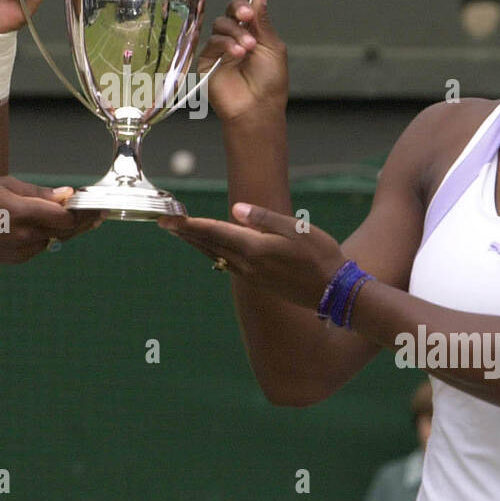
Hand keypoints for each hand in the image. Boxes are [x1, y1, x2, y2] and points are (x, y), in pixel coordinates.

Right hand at [0, 177, 104, 263]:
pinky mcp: (17, 259)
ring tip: (79, 216)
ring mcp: (22, 250)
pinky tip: (52, 226)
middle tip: (98, 213)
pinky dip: (50, 236)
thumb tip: (66, 195)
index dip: (84, 211)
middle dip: (84, 221)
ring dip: (67, 229)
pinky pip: (41, 246)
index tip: (95, 204)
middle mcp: (25, 235)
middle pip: (66, 230)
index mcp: (23, 213)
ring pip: (55, 239)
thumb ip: (38, 193)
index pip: (65, 216)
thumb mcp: (5, 185)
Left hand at [158, 202, 347, 308]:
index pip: (215, 232)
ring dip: (197, 244)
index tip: (168, 219)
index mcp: (256, 249)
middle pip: (210, 245)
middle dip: (186, 233)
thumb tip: (235, 208)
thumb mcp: (298, 229)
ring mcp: (253, 276)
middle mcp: (248, 265)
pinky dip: (213, 254)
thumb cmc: (321, 255)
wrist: (335, 292)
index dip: (189, 224)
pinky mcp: (259, 282)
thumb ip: (265, 219)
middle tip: (164, 223)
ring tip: (181, 234)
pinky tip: (211, 251)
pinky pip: (227, 265)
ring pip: (216, 256)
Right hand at [198, 0, 287, 124]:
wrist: (257, 108)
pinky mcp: (208, 60)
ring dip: (236, 32)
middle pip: (231, 9)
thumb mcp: (272, 45)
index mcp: (254, 31)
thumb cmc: (270, 83)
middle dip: (239, 7)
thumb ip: (263, 18)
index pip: (247, 5)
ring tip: (248, 48)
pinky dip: (226, 44)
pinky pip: (212, 41)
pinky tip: (238, 54)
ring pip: (221, 23)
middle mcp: (237, 36)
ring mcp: (221, 48)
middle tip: (248, 16)